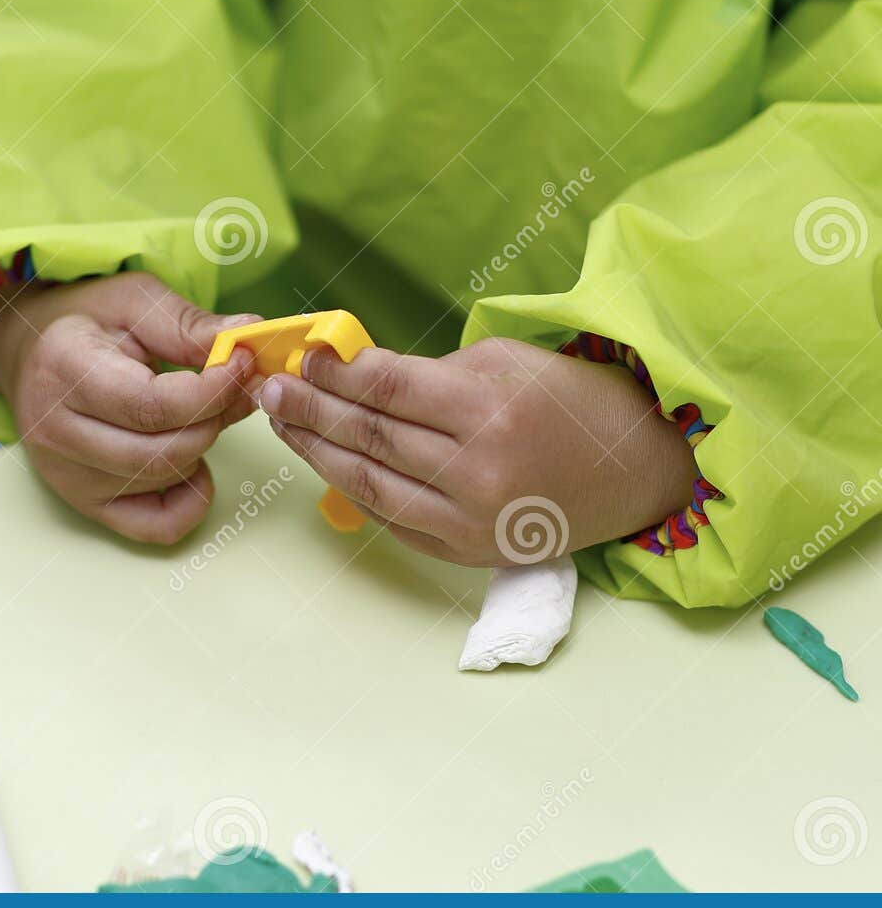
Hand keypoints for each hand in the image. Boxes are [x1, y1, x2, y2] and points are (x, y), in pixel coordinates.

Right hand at [0, 272, 259, 543]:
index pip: (152, 405)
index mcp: (63, 370)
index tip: (243, 365)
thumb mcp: (134, 300)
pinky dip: (190, 502)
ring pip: (163, 481)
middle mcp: (55, 432)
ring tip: (204, 413)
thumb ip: (189, 323)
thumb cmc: (85, 322)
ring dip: (202, 447)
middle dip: (214, 419)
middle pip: (162, 450)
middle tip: (232, 388)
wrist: (28, 351)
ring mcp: (66, 475)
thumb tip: (249, 334)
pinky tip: (192, 464)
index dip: (213, 391)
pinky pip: (154, 527)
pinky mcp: (82, 502)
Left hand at [257, 336, 700, 565]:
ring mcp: (470, 519)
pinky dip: (352, 489)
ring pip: (367, 483)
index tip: (303, 356)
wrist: (637, 469)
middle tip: (271, 390)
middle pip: (368, 437)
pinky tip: (325, 463)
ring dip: (316, 452)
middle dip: (310, 410)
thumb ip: (427, 374)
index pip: (386, 390)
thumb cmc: (568, 400)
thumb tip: (351, 376)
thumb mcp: (505, 362)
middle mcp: (477, 471)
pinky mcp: (466, 551)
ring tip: (284, 424)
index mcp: (488, 411)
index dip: (335, 373)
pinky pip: (391, 518)